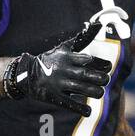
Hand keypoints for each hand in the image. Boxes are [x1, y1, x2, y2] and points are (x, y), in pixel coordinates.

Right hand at [5, 9, 125, 114]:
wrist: (27, 74)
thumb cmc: (51, 59)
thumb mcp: (65, 47)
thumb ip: (83, 38)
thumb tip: (98, 24)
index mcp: (68, 57)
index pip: (89, 60)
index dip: (102, 64)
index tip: (108, 67)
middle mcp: (64, 70)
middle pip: (87, 75)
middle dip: (101, 79)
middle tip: (104, 80)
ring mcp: (59, 84)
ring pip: (81, 89)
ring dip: (95, 92)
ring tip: (99, 93)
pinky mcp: (54, 97)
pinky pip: (70, 104)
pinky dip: (80, 108)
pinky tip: (88, 111)